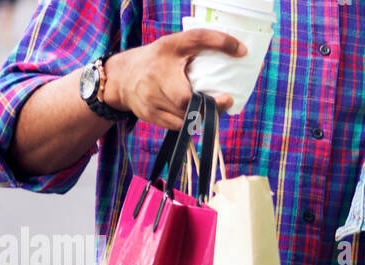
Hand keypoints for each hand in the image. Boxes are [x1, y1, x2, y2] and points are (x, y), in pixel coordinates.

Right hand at [105, 29, 244, 128]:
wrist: (122, 78)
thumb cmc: (158, 61)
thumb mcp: (176, 45)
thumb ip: (204, 43)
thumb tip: (241, 51)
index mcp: (168, 50)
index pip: (197, 40)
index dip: (218, 44)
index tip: (240, 55)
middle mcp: (156, 74)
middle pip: (188, 99)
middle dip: (210, 104)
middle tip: (224, 100)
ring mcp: (150, 97)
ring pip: (186, 116)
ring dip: (203, 114)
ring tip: (211, 107)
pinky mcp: (150, 115)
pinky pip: (179, 126)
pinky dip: (190, 122)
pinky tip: (195, 114)